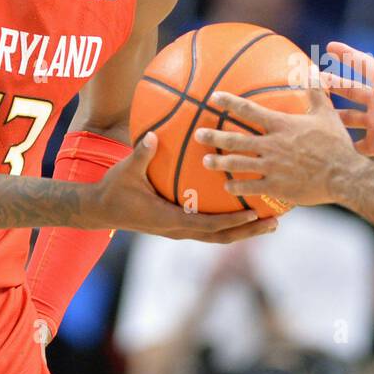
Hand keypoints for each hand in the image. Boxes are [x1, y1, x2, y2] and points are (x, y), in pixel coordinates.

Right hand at [88, 131, 279, 241]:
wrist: (99, 210)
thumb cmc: (113, 190)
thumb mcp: (126, 171)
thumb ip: (141, 154)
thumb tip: (151, 136)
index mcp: (170, 220)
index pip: (208, 226)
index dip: (232, 222)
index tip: (254, 214)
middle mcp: (179, 230)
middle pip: (222, 237)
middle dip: (249, 231)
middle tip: (275, 222)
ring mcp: (179, 231)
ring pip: (218, 237)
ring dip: (244, 231)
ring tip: (269, 221)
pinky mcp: (178, 227)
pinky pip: (209, 229)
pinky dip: (229, 224)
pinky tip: (243, 212)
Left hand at [194, 87, 359, 206]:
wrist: (345, 176)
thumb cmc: (337, 144)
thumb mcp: (327, 114)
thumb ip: (316, 92)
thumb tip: (312, 69)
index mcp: (282, 125)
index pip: (249, 110)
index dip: (230, 102)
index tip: (214, 97)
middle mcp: (272, 145)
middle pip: (236, 139)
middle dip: (214, 135)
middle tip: (198, 133)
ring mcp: (272, 167)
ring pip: (238, 164)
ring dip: (219, 163)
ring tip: (204, 161)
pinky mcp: (276, 186)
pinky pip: (250, 187)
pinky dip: (236, 186)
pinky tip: (227, 186)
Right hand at [322, 30, 373, 169]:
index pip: (362, 66)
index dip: (347, 55)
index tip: (329, 46)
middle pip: (350, 91)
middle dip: (332, 86)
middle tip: (312, 82)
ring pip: (348, 117)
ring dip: (333, 115)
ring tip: (315, 112)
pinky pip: (354, 143)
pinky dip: (342, 143)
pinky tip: (328, 142)